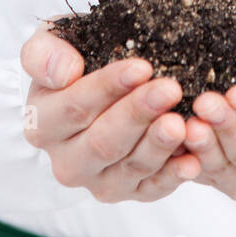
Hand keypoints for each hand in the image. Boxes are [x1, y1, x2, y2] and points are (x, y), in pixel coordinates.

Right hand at [19, 18, 201, 202]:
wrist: (88, 88)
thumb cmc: (72, 61)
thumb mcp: (49, 44)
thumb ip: (44, 55)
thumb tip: (64, 73)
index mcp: (42, 124)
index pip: (75, 107)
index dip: (108, 87)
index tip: (142, 67)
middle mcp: (66, 161)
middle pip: (104, 142)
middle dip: (138, 114)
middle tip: (171, 89)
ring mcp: (98, 181)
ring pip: (130, 167)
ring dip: (158, 145)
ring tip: (183, 122)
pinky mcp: (130, 192)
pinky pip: (152, 189)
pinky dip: (173, 176)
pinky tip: (193, 160)